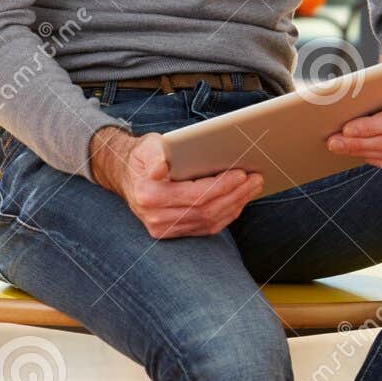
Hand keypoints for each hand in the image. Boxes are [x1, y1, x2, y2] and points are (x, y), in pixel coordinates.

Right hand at [89, 125, 262, 237]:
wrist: (126, 176)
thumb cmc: (143, 157)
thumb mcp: (147, 147)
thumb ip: (155, 155)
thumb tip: (160, 168)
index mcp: (148, 195)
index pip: (194, 195)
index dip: (221, 186)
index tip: (241, 174)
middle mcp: (155, 217)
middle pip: (206, 210)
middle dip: (235, 194)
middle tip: (255, 179)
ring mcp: (163, 229)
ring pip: (209, 221)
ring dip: (235, 204)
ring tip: (252, 187)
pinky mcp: (171, 233)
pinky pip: (206, 228)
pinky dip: (226, 214)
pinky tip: (239, 200)